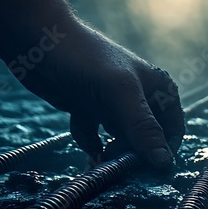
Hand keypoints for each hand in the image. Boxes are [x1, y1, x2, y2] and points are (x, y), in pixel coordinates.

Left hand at [15, 20, 184, 166]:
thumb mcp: (118, 93)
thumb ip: (142, 127)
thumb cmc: (82, 57)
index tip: (146, 171)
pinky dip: (89, 144)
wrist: (34, 37)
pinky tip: (85, 148)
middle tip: (118, 169)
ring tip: (101, 163)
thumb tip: (164, 164)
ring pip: (120, 140)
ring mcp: (111, 102)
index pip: (173, 131)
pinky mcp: (87, 107)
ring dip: (112, 155)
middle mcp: (138, 96)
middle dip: (133, 156)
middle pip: (146, 139)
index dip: (162, 152)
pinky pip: (94, 136)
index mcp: (157, 88)